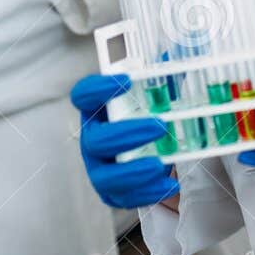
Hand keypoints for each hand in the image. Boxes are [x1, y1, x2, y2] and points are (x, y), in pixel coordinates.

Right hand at [71, 73, 177, 208]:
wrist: (150, 153)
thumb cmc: (146, 117)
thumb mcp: (154, 96)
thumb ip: (159, 78)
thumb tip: (170, 56)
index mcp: (96, 111)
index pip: (83, 96)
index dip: (98, 88)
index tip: (125, 79)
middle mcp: (92, 140)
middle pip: (96, 140)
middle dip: (127, 134)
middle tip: (160, 126)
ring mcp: (99, 168)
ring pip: (105, 176)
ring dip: (132, 171)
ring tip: (160, 164)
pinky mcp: (112, 193)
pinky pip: (123, 198)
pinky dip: (147, 193)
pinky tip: (169, 185)